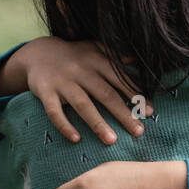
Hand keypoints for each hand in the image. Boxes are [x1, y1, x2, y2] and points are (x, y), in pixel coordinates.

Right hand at [8, 37, 152, 144]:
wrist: (38, 53)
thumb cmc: (74, 55)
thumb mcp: (94, 48)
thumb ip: (115, 54)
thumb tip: (137, 60)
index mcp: (96, 60)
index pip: (119, 79)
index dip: (135, 95)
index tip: (149, 111)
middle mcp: (81, 71)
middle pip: (105, 94)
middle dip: (123, 114)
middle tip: (138, 132)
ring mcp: (63, 82)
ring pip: (83, 105)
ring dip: (98, 124)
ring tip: (112, 140)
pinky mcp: (45, 92)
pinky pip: (54, 112)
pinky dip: (65, 125)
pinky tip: (76, 139)